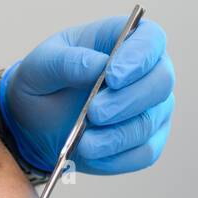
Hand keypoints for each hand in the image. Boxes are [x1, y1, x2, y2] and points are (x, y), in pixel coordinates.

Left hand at [0, 15, 174, 174]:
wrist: (36, 123)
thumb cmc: (44, 83)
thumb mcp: (41, 65)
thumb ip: (66, 61)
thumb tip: (97, 65)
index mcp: (125, 42)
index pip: (151, 40)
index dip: (139, 57)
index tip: (113, 76)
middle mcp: (146, 74)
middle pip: (161, 82)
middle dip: (128, 100)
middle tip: (95, 112)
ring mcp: (150, 109)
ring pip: (150, 122)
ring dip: (117, 135)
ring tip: (85, 141)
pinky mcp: (145, 142)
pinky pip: (143, 153)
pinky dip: (116, 157)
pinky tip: (92, 153)